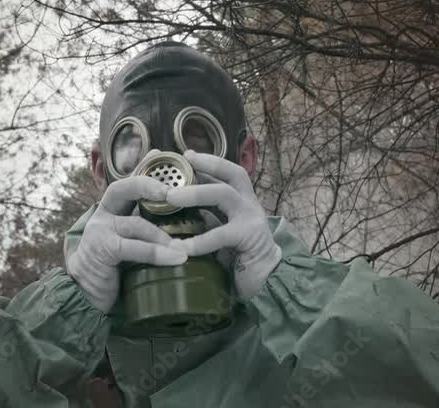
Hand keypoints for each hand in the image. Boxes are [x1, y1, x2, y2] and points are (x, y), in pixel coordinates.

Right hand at [66, 176, 187, 312]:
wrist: (88, 295)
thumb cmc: (116, 266)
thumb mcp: (133, 240)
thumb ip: (149, 223)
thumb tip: (178, 206)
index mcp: (112, 209)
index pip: (129, 181)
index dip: (145, 168)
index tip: (162, 157)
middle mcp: (103, 215)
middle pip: (123, 188)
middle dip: (148, 185)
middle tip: (174, 192)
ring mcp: (100, 231)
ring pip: (136, 224)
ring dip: (163, 235)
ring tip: (186, 245)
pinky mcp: (102, 250)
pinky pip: (134, 247)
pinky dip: (157, 253)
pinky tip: (177, 259)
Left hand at [165, 150, 281, 298]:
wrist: (268, 283)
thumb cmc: (240, 257)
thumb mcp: (222, 230)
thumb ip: (208, 216)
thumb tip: (177, 203)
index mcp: (243, 201)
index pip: (228, 173)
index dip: (209, 161)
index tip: (187, 154)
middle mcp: (250, 205)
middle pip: (231, 174)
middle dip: (205, 166)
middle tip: (177, 168)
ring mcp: (252, 220)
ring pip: (224, 194)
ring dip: (196, 193)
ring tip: (171, 198)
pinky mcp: (250, 238)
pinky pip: (221, 234)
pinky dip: (199, 240)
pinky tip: (180, 247)